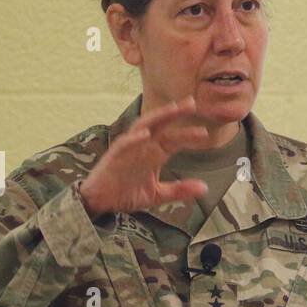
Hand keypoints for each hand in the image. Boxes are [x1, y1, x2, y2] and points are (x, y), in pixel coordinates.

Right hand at [79, 97, 211, 216]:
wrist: (101, 202)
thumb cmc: (126, 193)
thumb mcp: (158, 194)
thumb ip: (180, 190)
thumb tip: (204, 188)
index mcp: (154, 153)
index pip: (173, 139)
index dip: (187, 135)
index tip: (204, 133)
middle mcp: (142, 146)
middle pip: (160, 125)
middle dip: (175, 113)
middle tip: (192, 103)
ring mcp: (128, 149)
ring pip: (143, 127)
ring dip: (158, 117)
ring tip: (172, 109)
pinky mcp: (113, 157)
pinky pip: (123, 144)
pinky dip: (134, 139)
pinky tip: (145, 134)